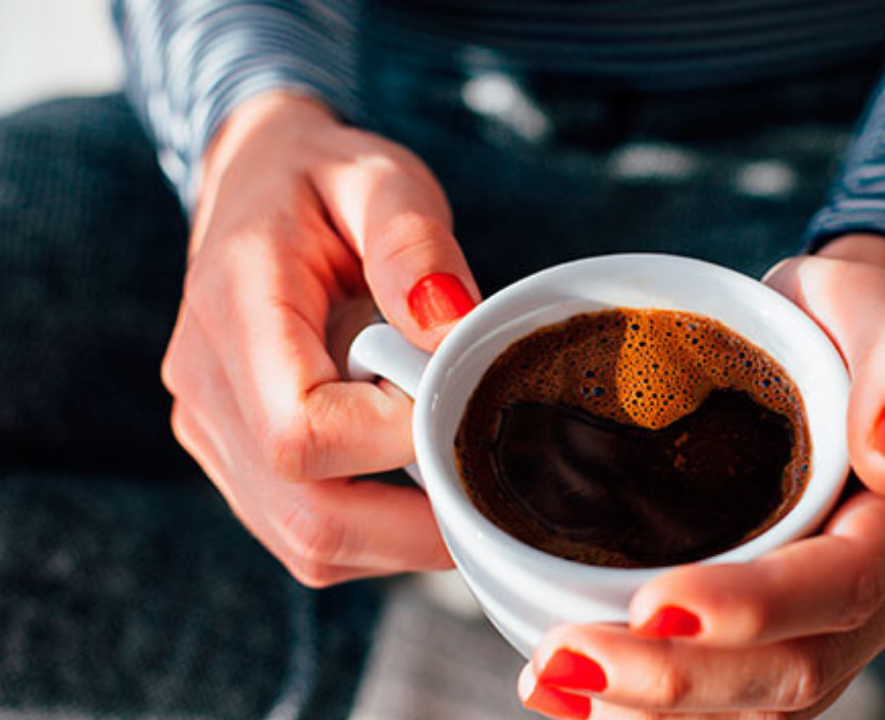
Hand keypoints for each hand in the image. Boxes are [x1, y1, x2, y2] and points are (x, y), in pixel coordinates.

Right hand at [162, 92, 479, 585]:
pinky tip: (418, 480)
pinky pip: (305, 534)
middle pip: (306, 518)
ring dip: (402, 536)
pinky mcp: (233, 459)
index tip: (455, 394)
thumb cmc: (325, 182)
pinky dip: (377, 532)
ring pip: (307, 543)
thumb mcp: (379, 178)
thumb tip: (448, 329)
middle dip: (416, 524)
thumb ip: (412, 241)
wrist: (257, 184)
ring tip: (459, 471)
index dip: (395, 439)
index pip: (301, 433)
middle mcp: (205, 386)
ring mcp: (212, 431)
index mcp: (234, 310)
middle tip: (492, 481)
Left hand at [518, 235, 884, 718]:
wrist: (836, 347)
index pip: (846, 584)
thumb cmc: (844, 319)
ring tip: (555, 680)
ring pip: (767, 701)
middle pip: (799, 667)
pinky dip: (663, 709)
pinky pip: (742, 696)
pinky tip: (584, 695)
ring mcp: (853, 620)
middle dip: (680, 679)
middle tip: (565, 657)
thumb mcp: (877, 305)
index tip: (649, 607)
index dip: (751, 608)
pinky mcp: (803, 630)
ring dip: (658, 709)